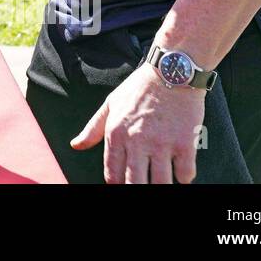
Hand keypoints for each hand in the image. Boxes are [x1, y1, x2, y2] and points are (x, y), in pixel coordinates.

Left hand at [70, 61, 205, 182]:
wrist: (171, 72)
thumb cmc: (139, 88)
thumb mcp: (111, 104)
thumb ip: (92, 128)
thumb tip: (75, 145)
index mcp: (116, 133)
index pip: (112, 174)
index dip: (116, 185)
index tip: (123, 184)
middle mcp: (137, 141)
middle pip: (135, 183)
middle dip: (136, 189)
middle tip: (142, 183)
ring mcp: (162, 144)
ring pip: (161, 183)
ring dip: (160, 186)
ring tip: (160, 181)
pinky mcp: (185, 143)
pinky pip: (185, 174)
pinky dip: (184, 178)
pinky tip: (181, 173)